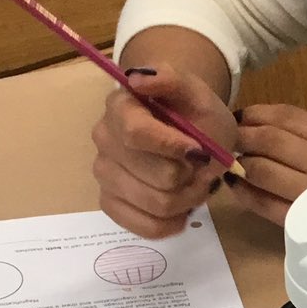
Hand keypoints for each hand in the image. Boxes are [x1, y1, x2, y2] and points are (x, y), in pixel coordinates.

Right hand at [91, 63, 238, 238]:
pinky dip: (174, 221)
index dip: (174, 147)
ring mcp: (105, 175)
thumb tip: (137, 80)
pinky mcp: (112, 204)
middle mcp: (104, 141)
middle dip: (191, 176)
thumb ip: (171, 79)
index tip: (199, 150)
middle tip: (201, 166)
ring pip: (157, 205)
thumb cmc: (192, 112)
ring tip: (195, 182)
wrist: (189, 132)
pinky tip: (182, 206)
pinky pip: (145, 227)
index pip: (136, 134)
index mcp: (119, 108)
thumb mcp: (196, 91)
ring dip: (189, 198)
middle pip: (156, 177)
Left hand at [224, 103, 306, 226]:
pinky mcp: (302, 222)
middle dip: (241, 137)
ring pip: (260, 170)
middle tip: (229, 140)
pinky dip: (242, 192)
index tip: (239, 118)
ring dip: (238, 164)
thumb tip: (249, 122)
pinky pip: (261, 202)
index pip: (285, 116)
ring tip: (234, 163)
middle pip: (268, 140)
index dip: (254, 113)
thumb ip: (303, 135)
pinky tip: (237, 186)